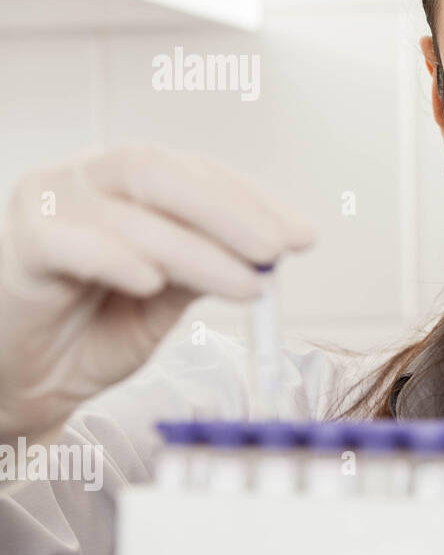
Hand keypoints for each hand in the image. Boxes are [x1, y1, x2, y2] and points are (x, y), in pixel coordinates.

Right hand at [0, 144, 314, 442]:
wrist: (25, 381)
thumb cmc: (94, 331)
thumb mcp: (168, 300)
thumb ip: (208, 267)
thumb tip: (271, 251)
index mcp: (129, 180)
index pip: (200, 173)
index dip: (257, 201)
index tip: (304, 236)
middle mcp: (90, 178)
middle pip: (165, 172)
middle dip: (233, 212)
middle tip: (277, 251)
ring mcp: (51, 203)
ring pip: (134, 213)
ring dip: (200, 252)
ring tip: (246, 287)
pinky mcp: (22, 243)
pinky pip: (73, 241)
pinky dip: (119, 258)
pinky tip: (153, 283)